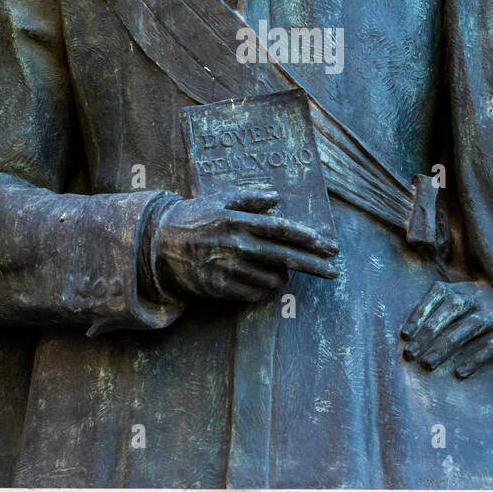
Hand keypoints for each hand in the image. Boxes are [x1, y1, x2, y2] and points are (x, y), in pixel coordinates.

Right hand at [154, 189, 338, 302]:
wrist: (158, 245)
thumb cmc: (193, 217)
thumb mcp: (219, 199)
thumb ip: (250, 198)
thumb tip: (276, 198)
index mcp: (240, 221)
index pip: (284, 230)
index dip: (309, 239)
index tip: (330, 247)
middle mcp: (238, 245)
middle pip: (286, 257)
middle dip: (315, 266)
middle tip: (334, 272)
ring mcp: (230, 268)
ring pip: (273, 278)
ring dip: (282, 275)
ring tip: (278, 269)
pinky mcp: (221, 288)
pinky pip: (255, 293)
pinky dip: (264, 288)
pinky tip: (261, 280)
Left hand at [400, 281, 492, 378]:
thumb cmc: (479, 310)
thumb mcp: (461, 300)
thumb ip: (438, 309)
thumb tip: (408, 334)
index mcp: (463, 287)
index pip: (437, 295)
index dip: (419, 314)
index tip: (404, 335)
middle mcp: (480, 296)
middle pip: (451, 311)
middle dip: (428, 333)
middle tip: (411, 353)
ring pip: (468, 328)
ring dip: (445, 347)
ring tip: (427, 364)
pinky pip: (491, 346)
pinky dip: (475, 359)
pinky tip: (459, 373)